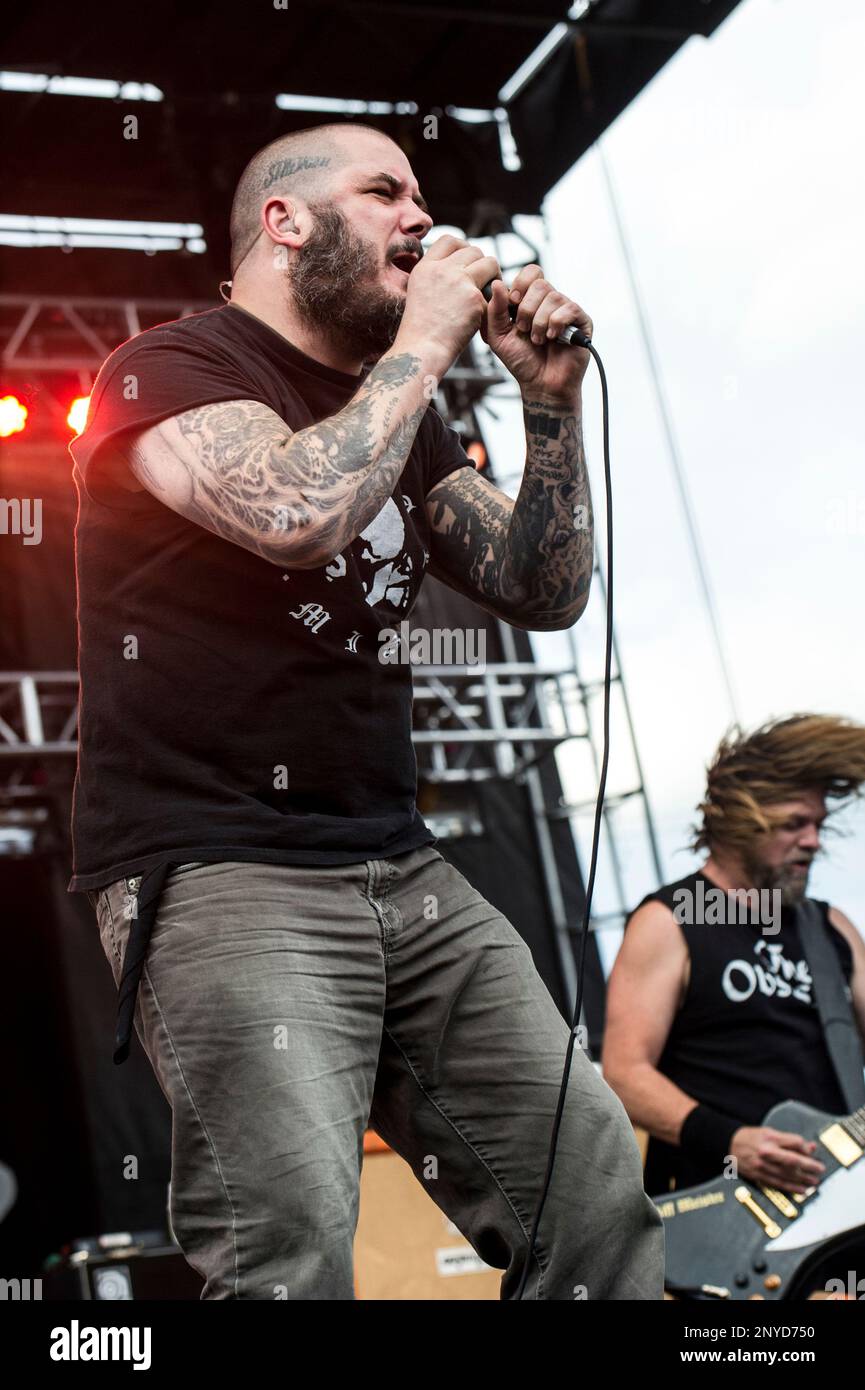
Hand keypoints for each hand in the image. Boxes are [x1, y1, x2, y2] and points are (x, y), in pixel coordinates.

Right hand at [395, 234, 500, 372]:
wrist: (422, 351)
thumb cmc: (421, 330)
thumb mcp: (419, 293)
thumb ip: (435, 277)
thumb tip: (454, 265)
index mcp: (425, 268)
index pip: (449, 240)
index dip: (463, 247)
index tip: (468, 261)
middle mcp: (441, 270)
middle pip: (473, 250)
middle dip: (481, 263)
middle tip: (484, 280)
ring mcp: (458, 281)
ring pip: (490, 262)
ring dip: (494, 275)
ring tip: (491, 291)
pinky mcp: (474, 297)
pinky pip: (493, 290)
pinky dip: (492, 300)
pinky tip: (486, 312)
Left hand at [480, 265, 591, 403]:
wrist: (540, 384)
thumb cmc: (521, 361)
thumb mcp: (498, 336)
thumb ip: (494, 310)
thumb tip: (497, 283)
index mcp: (531, 300)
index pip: (531, 273)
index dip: (520, 285)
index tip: (512, 304)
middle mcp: (550, 302)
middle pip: (540, 283)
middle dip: (526, 308)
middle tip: (524, 329)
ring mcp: (567, 311)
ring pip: (553, 296)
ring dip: (539, 322)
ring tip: (538, 340)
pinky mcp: (581, 322)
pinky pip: (569, 308)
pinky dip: (556, 324)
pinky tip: (552, 339)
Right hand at [730, 1126, 825, 1193]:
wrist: (729, 1145)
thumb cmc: (751, 1137)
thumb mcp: (769, 1132)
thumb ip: (789, 1140)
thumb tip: (808, 1147)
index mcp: (769, 1139)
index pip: (794, 1143)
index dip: (806, 1148)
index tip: (813, 1152)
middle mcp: (766, 1153)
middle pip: (792, 1161)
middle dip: (809, 1166)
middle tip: (820, 1169)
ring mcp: (762, 1166)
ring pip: (787, 1175)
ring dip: (803, 1179)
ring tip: (814, 1181)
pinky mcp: (759, 1176)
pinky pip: (778, 1184)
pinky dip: (791, 1188)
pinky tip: (801, 1190)